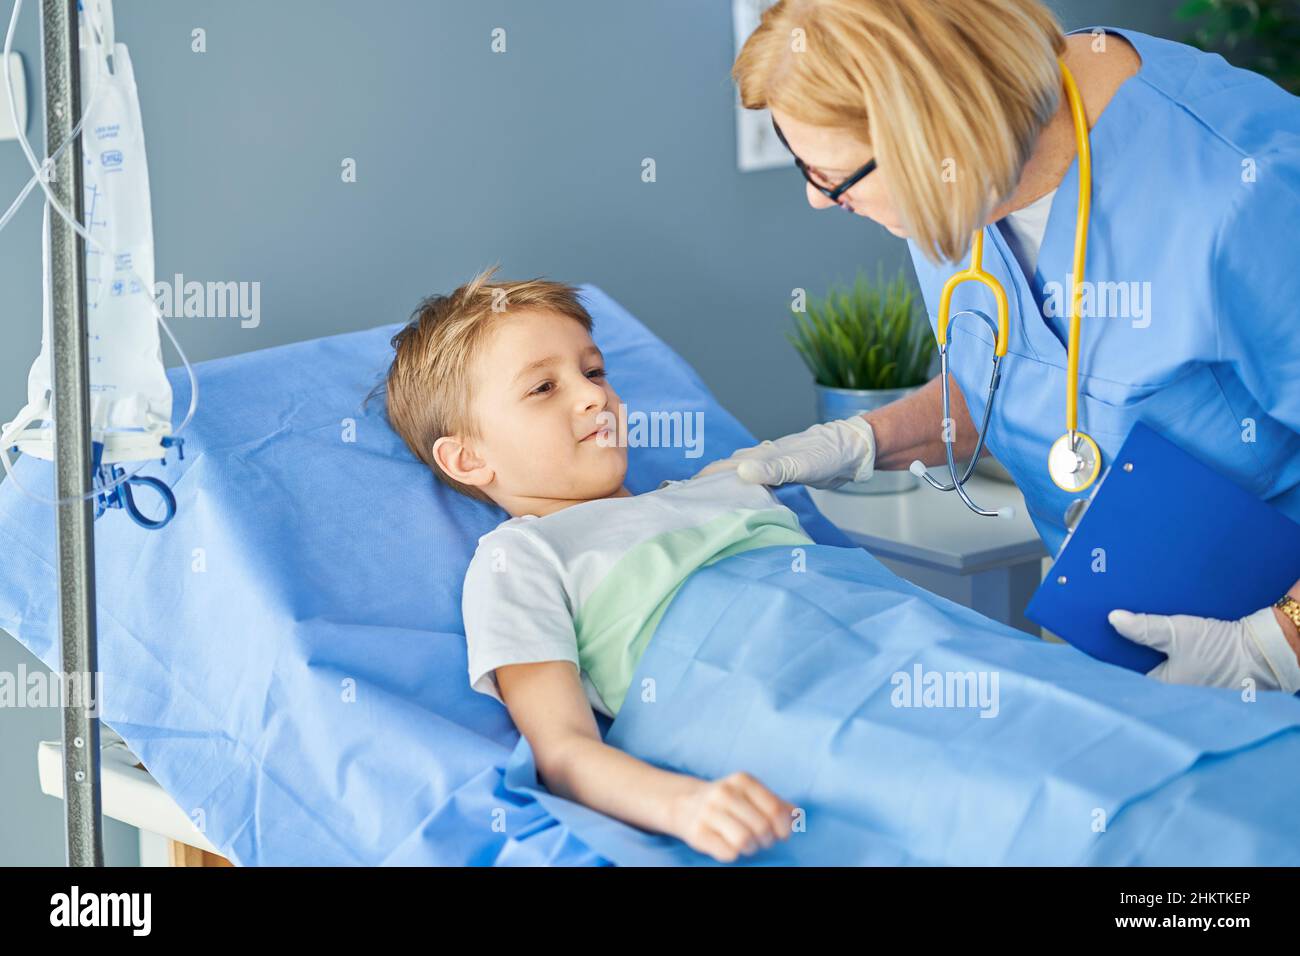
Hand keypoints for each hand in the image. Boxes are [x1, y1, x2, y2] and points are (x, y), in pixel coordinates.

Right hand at [669, 772, 795, 862]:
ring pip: (745, 841)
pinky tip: (728, 845)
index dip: (783, 828)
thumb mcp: (752, 795)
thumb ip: (777, 804)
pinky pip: (728, 852)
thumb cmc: (729, 803)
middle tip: (761, 840)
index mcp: (743, 781)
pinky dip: (733, 854)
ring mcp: (708, 811)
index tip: (780, 834)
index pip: (775, 810)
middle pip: (762, 827)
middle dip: (767, 840)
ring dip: (751, 848)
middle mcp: (724, 792)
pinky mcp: (697, 832)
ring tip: (747, 844)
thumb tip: (797, 817)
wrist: (685, 804)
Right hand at [693, 416, 876, 489]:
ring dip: (723, 491)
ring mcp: (770, 466)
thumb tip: (740, 472)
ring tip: (707, 507)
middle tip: (685, 506)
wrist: (853, 450)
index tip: (678, 496)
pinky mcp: (782, 476)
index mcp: (758, 456)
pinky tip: (743, 505)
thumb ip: (771, 469)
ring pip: (738, 479)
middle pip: (724, 472)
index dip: (699, 481)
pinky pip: (754, 486)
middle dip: (704, 486)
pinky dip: (743, 495)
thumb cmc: (828, 453)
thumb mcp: (800, 464)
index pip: (720, 469)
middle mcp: (759, 459)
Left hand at [1108, 606, 1299, 692]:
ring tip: (1133, 631)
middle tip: (1113, 632)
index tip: (1095, 642)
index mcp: (1161, 690)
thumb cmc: (1223, 650)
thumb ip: (1145, 628)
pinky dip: (1164, 653)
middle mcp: (1171, 695)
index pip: (1124, 678)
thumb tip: (1113, 619)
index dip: (1110, 660)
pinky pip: (1172, 665)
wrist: (1266, 652)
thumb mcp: (1178, 634)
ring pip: (1156, 668)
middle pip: (1139, 673)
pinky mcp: (1197, 677)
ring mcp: (1185, 688)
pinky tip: (1159, 638)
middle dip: (1128, 656)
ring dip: (1146, 653)